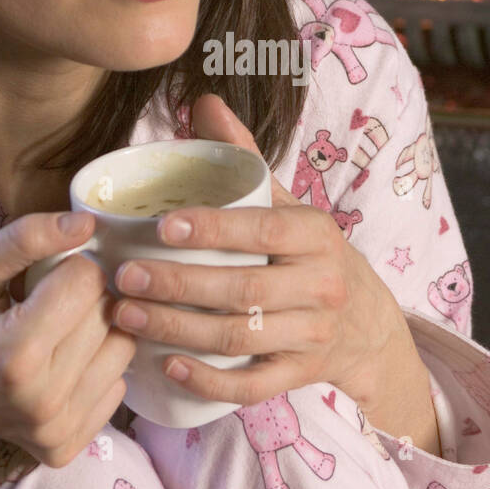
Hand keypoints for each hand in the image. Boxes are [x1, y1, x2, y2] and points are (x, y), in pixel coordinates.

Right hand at [0, 212, 135, 467]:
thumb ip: (24, 241)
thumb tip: (86, 223)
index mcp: (16, 353)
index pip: (87, 279)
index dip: (65, 265)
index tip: (35, 278)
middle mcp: (43, 399)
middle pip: (106, 313)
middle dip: (82, 295)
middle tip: (39, 304)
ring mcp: (56, 429)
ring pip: (122, 347)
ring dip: (95, 330)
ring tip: (49, 333)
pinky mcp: (67, 446)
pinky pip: (116, 383)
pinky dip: (93, 366)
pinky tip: (56, 365)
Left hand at [109, 93, 420, 414]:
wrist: (366, 324)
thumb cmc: (307, 253)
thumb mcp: (287, 204)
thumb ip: (244, 156)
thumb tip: (203, 102)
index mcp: (316, 235)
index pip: (264, 229)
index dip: (214, 229)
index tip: (162, 226)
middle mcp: (321, 285)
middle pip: (245, 289)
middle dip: (178, 284)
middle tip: (123, 277)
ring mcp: (312, 336)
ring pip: (241, 337)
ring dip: (178, 329)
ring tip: (126, 315)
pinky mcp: (299, 376)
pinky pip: (252, 386)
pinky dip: (209, 380)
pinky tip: (167, 365)